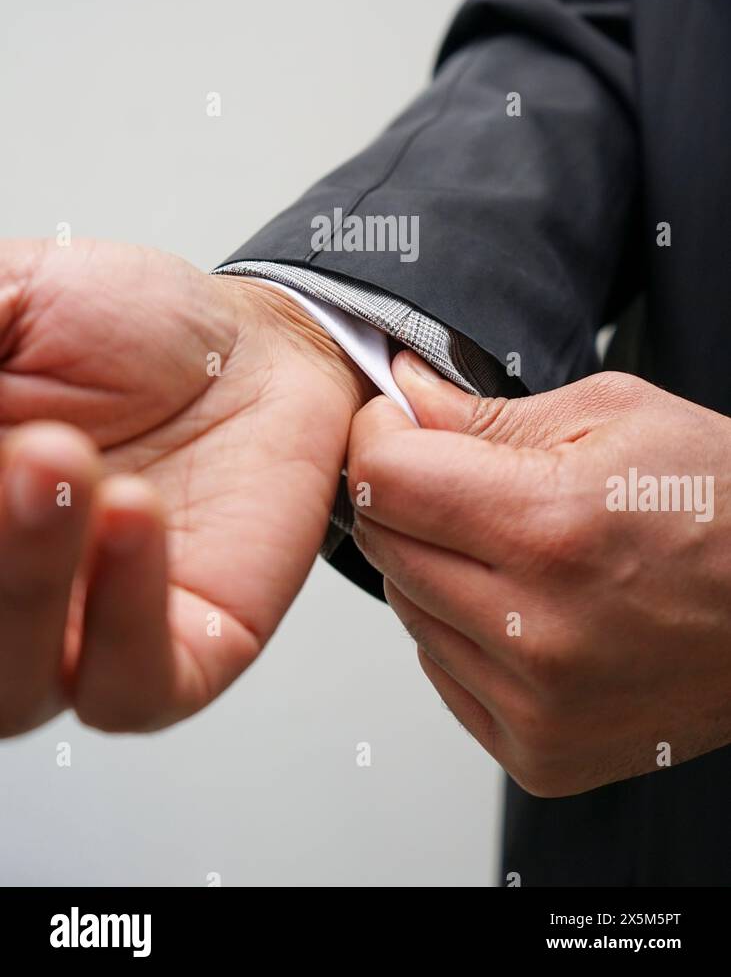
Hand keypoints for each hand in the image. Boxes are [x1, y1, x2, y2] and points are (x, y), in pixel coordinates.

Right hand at [0, 239, 371, 735]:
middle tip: (17, 445)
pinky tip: (134, 515)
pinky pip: (129, 686)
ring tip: (61, 459)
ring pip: (11, 688)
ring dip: (26, 578)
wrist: (255, 350)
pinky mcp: (175, 667)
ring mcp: (70, 642)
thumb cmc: (126, 332)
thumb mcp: (14, 298)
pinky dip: (123, 612)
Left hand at [348, 353, 730, 795]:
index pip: (382, 480)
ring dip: (437, 567)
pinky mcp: (540, 752)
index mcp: (550, 528)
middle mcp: (536, 631)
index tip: (402, 426)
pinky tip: (529, 606)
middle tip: (464, 478)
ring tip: (520, 548)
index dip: (381, 435)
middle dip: (407, 496)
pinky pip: (443, 672)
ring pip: (407, 611)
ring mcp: (537, 705)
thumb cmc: (723, 506)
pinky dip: (465, 632)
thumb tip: (404, 394)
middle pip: (383, 546)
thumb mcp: (615, 413)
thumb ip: (486, 411)